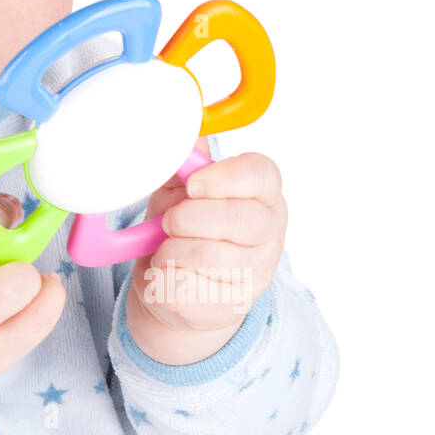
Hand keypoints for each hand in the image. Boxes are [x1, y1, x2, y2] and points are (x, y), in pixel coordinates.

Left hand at [125, 139, 286, 366]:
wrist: (174, 284)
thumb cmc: (182, 226)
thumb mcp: (179, 186)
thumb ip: (184, 158)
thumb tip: (182, 126)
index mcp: (262, 194)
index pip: (261, 175)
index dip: (225, 177)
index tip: (194, 184)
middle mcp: (268, 233)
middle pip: (238, 219)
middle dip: (190, 218)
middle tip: (170, 221)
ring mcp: (255, 274)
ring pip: (209, 256)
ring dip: (172, 249)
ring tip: (168, 247)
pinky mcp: (231, 308)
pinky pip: (190, 289)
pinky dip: (166, 278)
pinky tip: (169, 273)